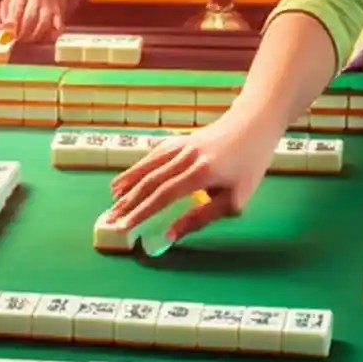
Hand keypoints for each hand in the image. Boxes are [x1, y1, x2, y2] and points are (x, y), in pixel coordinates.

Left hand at [0, 0, 63, 42]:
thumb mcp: (9, 0)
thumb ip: (6, 16)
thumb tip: (6, 34)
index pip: (17, 11)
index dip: (12, 26)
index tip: (9, 36)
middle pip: (30, 18)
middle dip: (23, 33)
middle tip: (18, 40)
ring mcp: (49, 5)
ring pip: (44, 24)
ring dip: (35, 37)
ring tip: (28, 40)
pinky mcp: (58, 13)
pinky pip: (56, 28)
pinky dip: (49, 37)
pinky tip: (42, 39)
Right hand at [106, 112, 279, 239]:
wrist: (252, 126)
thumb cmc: (247, 167)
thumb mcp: (234, 201)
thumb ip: (201, 218)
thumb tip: (170, 235)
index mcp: (202, 172)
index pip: (164, 195)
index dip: (142, 212)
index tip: (125, 227)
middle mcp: (186, 156)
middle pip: (149, 182)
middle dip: (127, 204)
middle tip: (110, 221)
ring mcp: (179, 146)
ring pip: (145, 168)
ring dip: (125, 188)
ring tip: (111, 205)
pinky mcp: (175, 141)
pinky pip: (149, 158)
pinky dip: (133, 172)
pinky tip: (122, 184)